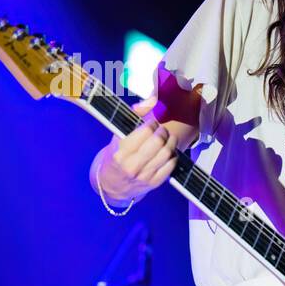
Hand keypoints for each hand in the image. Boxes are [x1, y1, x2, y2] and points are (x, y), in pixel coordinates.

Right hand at [92, 64, 199, 205]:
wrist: (111, 185)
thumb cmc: (115, 156)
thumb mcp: (117, 136)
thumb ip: (134, 115)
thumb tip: (152, 100)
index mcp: (120, 153)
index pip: (145, 132)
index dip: (152, 124)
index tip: (151, 123)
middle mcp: (132, 166)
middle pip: (158, 142)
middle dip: (163, 132)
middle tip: (161, 130)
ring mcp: (144, 176)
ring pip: (167, 153)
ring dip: (171, 142)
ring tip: (167, 138)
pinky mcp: (154, 183)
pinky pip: (171, 165)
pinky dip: (173, 155)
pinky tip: (168, 151)